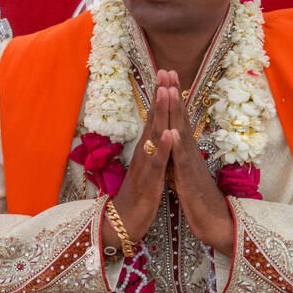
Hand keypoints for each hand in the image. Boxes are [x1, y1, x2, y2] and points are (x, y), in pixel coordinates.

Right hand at [106, 71, 174, 249]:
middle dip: (161, 94)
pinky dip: (164, 147)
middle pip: (154, 118)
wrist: (122, 222)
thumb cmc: (137, 197)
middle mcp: (144, 152)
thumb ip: (152, 152)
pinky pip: (158, 162)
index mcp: (147, 149)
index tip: (167, 74)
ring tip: (166, 91)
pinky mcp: (149, 180)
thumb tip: (157, 134)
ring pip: (154, 135)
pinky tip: (169, 133)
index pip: (155, 117)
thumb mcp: (148, 170)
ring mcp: (146, 165)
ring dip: (161, 113)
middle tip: (165, 70)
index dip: (161, 96)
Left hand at [159, 71, 235, 256]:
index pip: (177, 118)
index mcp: (185, 149)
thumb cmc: (198, 197)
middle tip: (167, 69)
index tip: (165, 76)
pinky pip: (182, 160)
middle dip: (173, 93)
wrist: (214, 221)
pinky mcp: (189, 179)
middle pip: (181, 117)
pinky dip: (177, 145)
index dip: (171, 97)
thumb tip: (175, 139)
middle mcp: (189, 151)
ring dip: (175, 111)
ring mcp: (190, 163)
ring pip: (181, 132)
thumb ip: (180, 154)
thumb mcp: (184, 170)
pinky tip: (172, 131)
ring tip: (169, 89)